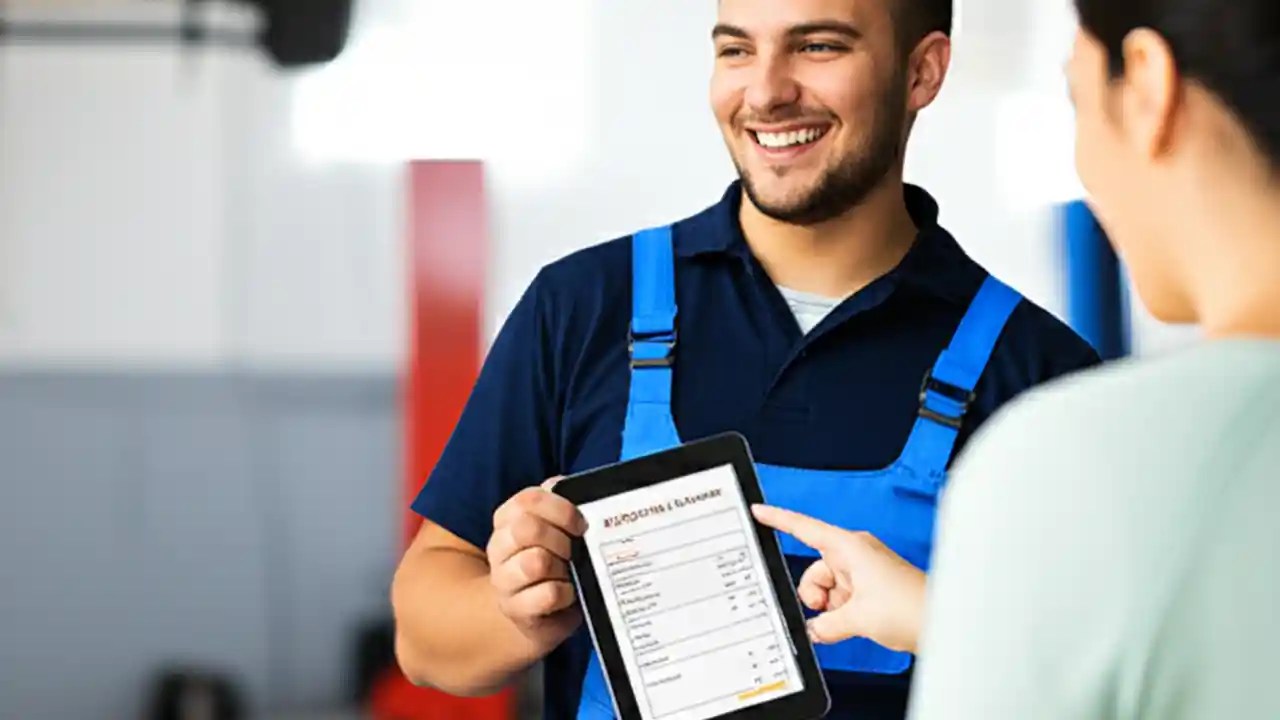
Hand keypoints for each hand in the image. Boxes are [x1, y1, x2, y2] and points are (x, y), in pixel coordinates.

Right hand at [487, 478, 587, 645]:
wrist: (534, 609)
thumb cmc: (552, 559)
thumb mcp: (554, 526)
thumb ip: (560, 500)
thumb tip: (568, 484)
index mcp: (507, 519)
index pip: (528, 500)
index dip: (561, 509)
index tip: (580, 524)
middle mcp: (498, 547)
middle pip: (527, 529)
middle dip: (561, 539)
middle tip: (574, 550)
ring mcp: (503, 580)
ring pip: (535, 562)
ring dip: (562, 567)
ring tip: (569, 573)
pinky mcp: (516, 610)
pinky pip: (547, 594)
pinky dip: (566, 593)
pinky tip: (568, 594)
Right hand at [751, 504, 925, 653]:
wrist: (944, 622)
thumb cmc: (911, 607)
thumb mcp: (856, 619)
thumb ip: (825, 624)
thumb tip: (813, 630)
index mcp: (850, 547)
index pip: (805, 529)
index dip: (779, 519)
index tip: (758, 511)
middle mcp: (856, 555)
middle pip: (815, 571)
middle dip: (815, 596)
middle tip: (826, 615)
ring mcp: (865, 571)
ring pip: (827, 589)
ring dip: (831, 609)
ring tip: (849, 623)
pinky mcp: (873, 588)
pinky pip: (843, 598)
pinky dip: (842, 613)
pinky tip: (852, 625)